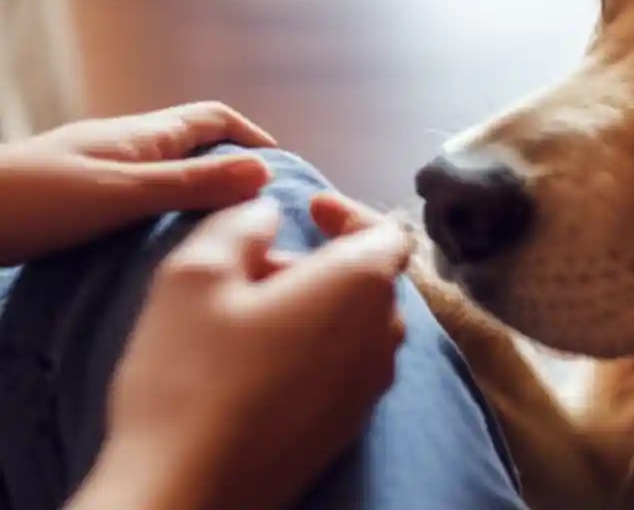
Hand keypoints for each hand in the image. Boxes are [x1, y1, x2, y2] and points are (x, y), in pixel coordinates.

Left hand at [0, 102, 275, 263]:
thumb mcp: (122, 195)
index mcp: (140, 136)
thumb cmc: (32, 203)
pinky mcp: (72, 203)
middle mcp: (120, 147)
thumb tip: (264, 172)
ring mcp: (94, 174)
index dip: (255, 140)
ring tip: (220, 246)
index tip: (286, 179)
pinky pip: (137, 205)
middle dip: (232, 174)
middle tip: (261, 221)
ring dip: (196, 202)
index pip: (215, 119)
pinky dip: (162, 221)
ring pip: (164, 179)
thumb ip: (191, 184)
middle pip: (193, 148)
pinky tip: (162, 258)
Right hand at [68, 196, 411, 509]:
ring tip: (245, 318)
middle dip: (317, 260)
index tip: (309, 208)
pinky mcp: (349, 426)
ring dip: (313, 304)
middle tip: (252, 269)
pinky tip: (255, 363)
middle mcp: (384, 336)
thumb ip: (241, 224)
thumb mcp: (196, 274)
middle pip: (370, 277)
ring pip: (357, 323)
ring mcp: (371, 387)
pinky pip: (345, 365)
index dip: (349, 210)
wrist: (190, 491)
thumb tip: (268, 212)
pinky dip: (314, 346)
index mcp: (363, 286)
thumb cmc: (191, 376)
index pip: (388, 230)